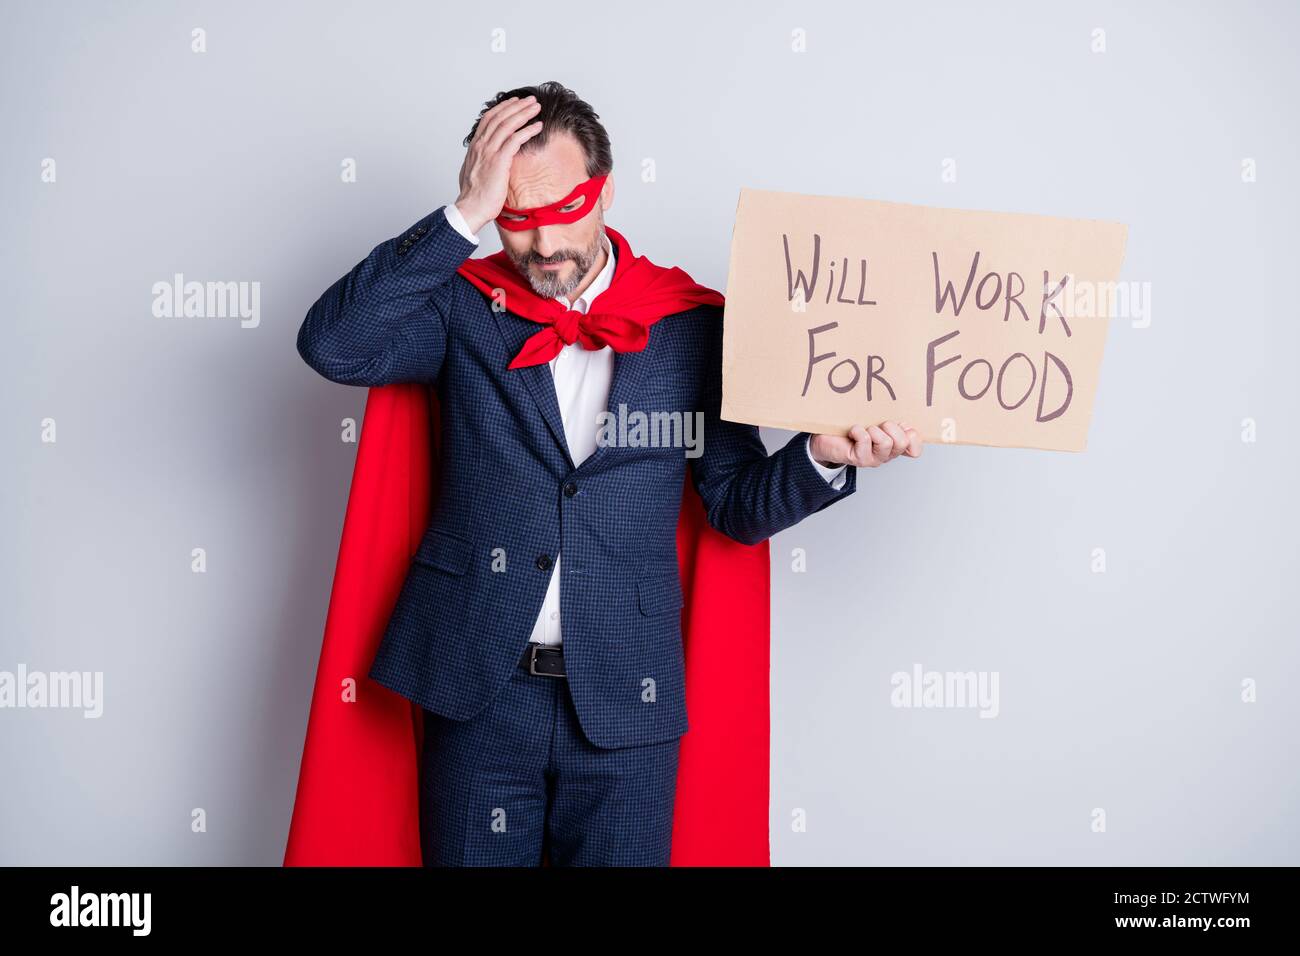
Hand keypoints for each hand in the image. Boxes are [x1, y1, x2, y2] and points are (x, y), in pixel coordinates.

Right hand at [455, 95, 544, 231]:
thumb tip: (485, 162)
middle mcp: (481, 145)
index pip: (489, 120)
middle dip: (517, 106)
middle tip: (530, 100)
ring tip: (536, 107)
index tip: (514, 102)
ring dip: (524, 113)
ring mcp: (489, 152)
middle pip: (500, 117)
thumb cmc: (474, 197)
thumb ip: (481, 163)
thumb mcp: (474, 173)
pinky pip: (515, 139)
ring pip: (508, 124)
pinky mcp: (499, 161)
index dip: (503, 109)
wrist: (471, 208)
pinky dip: (528, 130)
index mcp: (475, 147)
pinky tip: (538, 126)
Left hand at [809, 421, 921, 467]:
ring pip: (887, 444)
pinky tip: (853, 430)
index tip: (898, 424)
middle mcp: (887, 454)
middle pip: (903, 443)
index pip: (915, 449)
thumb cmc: (852, 426)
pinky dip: (859, 431)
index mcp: (895, 445)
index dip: (912, 435)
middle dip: (891, 427)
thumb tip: (900, 408)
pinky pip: (866, 440)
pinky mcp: (859, 459)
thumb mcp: (875, 418)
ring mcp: (873, 458)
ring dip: (875, 430)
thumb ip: (891, 417)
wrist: (826, 438)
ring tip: (865, 428)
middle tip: (878, 424)